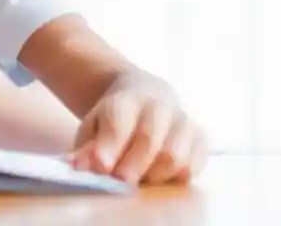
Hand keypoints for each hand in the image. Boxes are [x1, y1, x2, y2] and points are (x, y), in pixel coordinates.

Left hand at [69, 72, 206, 184]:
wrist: (146, 96)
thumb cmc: (114, 119)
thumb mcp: (93, 126)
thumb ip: (87, 147)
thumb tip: (80, 167)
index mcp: (127, 99)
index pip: (119, 121)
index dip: (110, 145)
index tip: (101, 167)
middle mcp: (160, 107)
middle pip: (149, 138)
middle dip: (133, 165)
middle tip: (120, 184)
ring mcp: (184, 122)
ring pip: (175, 156)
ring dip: (154, 176)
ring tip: (138, 180)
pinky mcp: (200, 140)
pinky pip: (193, 167)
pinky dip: (174, 179)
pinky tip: (158, 178)